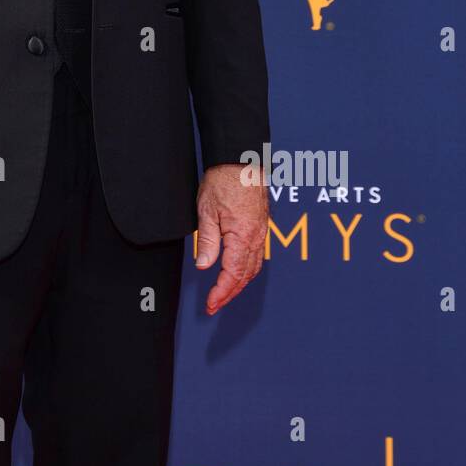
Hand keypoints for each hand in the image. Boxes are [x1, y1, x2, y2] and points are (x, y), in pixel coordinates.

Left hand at [195, 163, 267, 315]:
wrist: (241, 160)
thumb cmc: (223, 180)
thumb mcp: (206, 210)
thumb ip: (207, 240)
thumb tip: (204, 265)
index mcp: (242, 236)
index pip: (232, 274)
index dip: (221, 292)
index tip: (210, 304)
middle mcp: (256, 237)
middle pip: (245, 276)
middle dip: (229, 294)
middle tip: (214, 306)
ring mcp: (261, 232)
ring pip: (254, 267)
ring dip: (239, 284)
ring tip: (223, 294)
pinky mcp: (261, 226)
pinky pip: (257, 255)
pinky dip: (247, 270)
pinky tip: (237, 272)